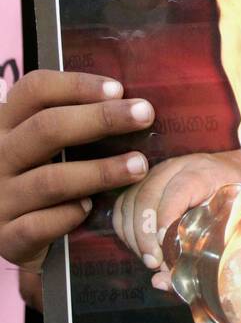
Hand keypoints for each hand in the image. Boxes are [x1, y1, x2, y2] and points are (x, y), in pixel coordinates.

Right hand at [0, 71, 153, 272]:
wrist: (11, 235)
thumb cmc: (39, 178)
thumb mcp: (44, 146)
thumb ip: (74, 123)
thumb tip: (133, 106)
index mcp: (6, 124)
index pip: (34, 90)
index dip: (77, 85)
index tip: (119, 90)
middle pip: (46, 129)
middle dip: (101, 119)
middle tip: (144, 115)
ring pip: (50, 180)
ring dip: (100, 171)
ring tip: (139, 166)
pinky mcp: (7, 237)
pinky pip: (39, 225)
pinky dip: (68, 216)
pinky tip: (90, 209)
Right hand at [112, 150, 240, 289]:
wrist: (233, 176)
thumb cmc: (235, 203)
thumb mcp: (230, 223)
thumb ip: (202, 253)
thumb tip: (162, 282)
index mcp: (203, 173)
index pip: (177, 192)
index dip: (165, 220)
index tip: (162, 248)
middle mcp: (176, 168)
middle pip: (147, 197)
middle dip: (145, 236)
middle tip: (154, 262)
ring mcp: (157, 173)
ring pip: (130, 202)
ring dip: (134, 236)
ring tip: (150, 258)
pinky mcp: (143, 183)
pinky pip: (122, 206)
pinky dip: (126, 230)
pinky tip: (141, 247)